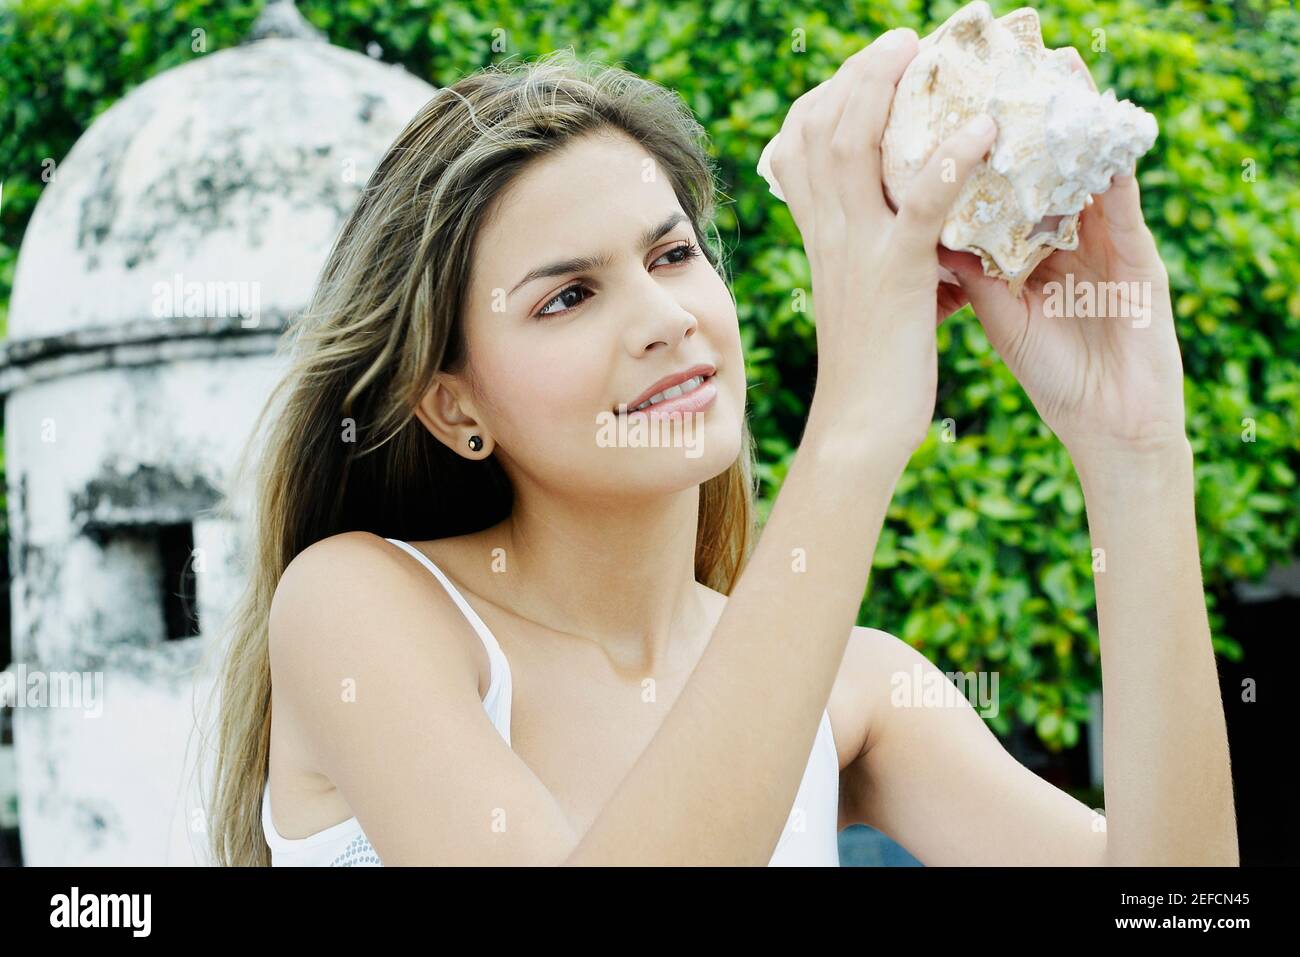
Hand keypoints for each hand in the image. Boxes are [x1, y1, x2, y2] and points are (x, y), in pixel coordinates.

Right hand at [766, 28, 997, 467]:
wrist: (860, 425)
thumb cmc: (872, 363)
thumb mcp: (860, 292)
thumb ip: (871, 249)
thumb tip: (907, 221)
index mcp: (822, 235)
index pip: (801, 144)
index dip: (827, 96)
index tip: (865, 70)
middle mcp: (831, 233)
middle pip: (823, 127)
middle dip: (859, 73)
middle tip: (902, 42)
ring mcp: (860, 251)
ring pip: (855, 148)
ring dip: (886, 90)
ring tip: (919, 53)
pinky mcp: (898, 275)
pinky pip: (921, 205)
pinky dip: (952, 161)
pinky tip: (984, 128)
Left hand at [937, 48, 1185, 471]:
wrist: (1112, 425)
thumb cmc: (1056, 377)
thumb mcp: (1002, 319)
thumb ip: (972, 276)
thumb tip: (925, 234)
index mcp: (1032, 256)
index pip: (1006, 197)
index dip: (983, 164)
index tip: (953, 127)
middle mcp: (1068, 242)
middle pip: (1045, 176)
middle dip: (1026, 135)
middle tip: (1003, 84)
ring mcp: (1106, 245)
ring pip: (1085, 177)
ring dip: (1070, 137)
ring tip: (1052, 90)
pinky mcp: (1139, 257)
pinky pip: (1123, 206)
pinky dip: (1111, 172)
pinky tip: (1098, 139)